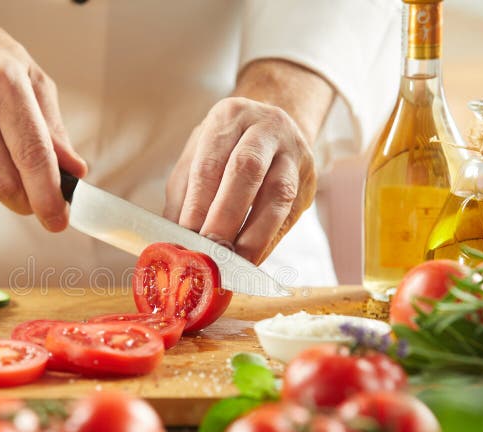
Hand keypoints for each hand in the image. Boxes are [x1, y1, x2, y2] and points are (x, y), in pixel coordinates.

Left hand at [163, 97, 315, 263]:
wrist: (274, 129)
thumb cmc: (226, 147)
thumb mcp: (197, 156)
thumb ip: (183, 195)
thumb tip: (173, 239)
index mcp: (230, 116)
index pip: (211, 162)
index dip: (199, 203)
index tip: (188, 236)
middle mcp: (267, 127)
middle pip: (247, 170)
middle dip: (227, 216)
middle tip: (210, 251)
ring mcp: (294, 153)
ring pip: (278, 194)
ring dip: (253, 235)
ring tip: (233, 263)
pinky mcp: (308, 181)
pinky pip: (290, 215)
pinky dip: (268, 242)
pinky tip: (251, 261)